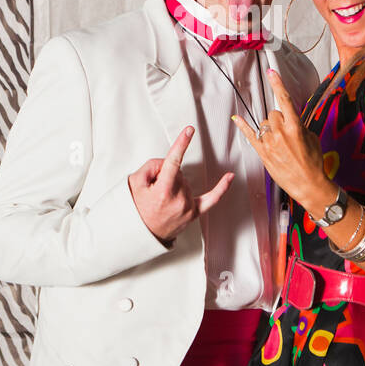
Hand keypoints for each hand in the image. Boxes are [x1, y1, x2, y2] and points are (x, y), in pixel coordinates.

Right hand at [128, 126, 232, 242]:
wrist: (141, 235)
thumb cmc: (137, 210)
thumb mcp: (134, 183)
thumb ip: (151, 166)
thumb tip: (167, 162)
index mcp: (163, 191)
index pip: (173, 161)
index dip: (181, 144)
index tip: (189, 130)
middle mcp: (178, 200)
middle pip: (178, 173)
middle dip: (166, 176)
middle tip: (153, 190)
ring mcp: (188, 207)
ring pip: (186, 182)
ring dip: (176, 185)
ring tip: (161, 200)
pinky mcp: (194, 214)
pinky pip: (212, 199)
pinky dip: (221, 188)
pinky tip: (229, 177)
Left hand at [231, 69, 328, 212]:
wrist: (308, 184)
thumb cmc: (313, 163)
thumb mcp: (311, 139)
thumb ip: (299, 125)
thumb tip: (291, 119)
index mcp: (296, 127)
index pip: (284, 100)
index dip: (278, 84)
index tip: (272, 71)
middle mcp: (281, 133)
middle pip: (273, 113)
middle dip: (279, 119)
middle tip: (287, 133)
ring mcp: (270, 143)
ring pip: (264, 124)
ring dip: (271, 129)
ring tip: (280, 143)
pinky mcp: (263, 153)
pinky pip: (250, 135)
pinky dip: (243, 126)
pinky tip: (236, 119)